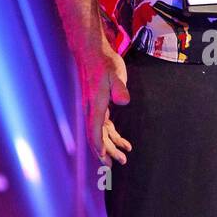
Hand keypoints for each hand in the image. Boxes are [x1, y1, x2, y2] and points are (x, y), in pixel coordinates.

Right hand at [78, 43, 131, 164]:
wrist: (92, 52)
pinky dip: (113, 136)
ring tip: (123, 158)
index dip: (99, 146)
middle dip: (107, 152)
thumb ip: (119, 88)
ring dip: (111, 146)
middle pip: (97, 137)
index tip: (104, 159)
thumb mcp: (115, 73)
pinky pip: (105, 127)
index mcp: (95, 105)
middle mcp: (92, 110)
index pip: (95, 130)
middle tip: (117, 164)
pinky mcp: (100, 106)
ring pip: (101, 134)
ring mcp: (95, 109)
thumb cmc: (104, 63)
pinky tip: (124, 143)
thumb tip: (124, 101)